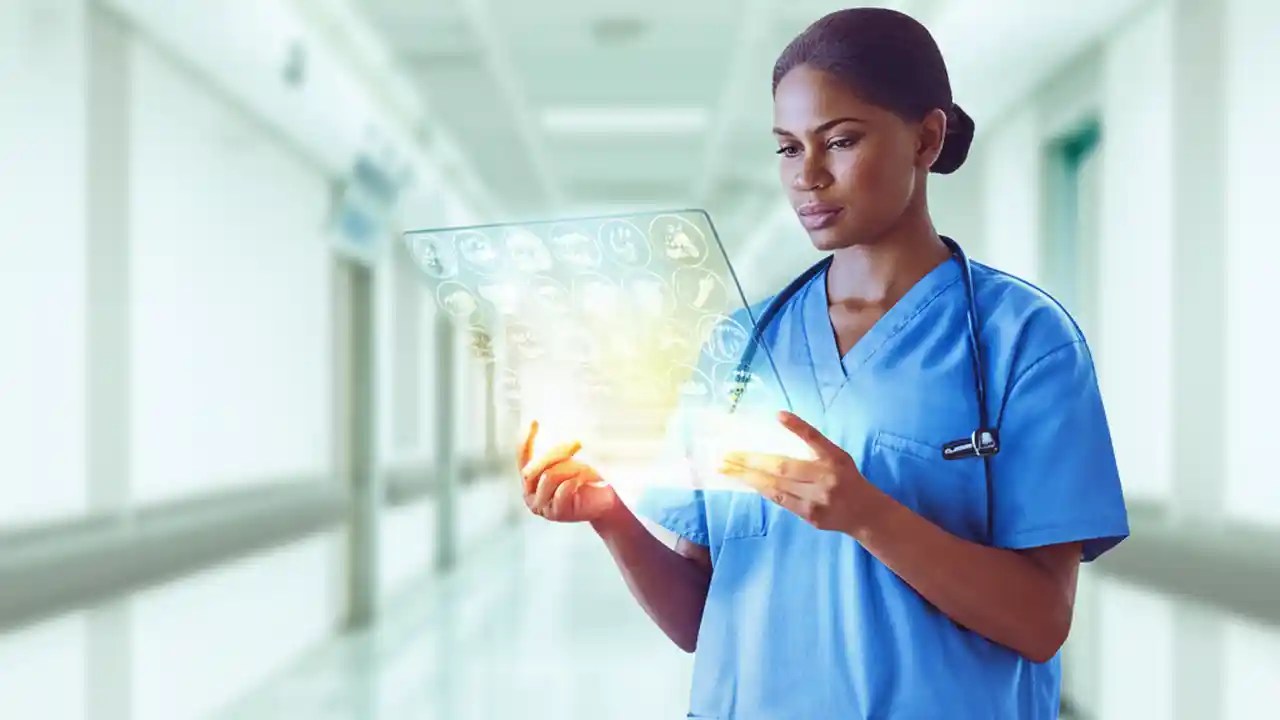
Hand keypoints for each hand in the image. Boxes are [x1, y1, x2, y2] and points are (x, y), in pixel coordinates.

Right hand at [517, 420, 617, 522]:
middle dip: (556, 453)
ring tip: (586, 468)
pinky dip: (573, 482)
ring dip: (570, 468)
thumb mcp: (568, 459)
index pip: (522, 457)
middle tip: (578, 443)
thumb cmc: (586, 477)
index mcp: (530, 478)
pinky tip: (583, 480)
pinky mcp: (556, 513)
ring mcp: (541, 505)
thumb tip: (545, 434)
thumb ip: (554, 453)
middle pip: (535, 467)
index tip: (534, 421)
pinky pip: (561, 491)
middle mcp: (530, 493)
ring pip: (549, 477)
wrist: (607, 498)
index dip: (525, 439)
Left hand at [720, 411, 870, 533]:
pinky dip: (762, 489)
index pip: (814, 439)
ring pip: (776, 486)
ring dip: (749, 477)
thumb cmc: (847, 478)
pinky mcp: (810, 516)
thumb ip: (812, 442)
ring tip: (728, 469)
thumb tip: (780, 418)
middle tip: (727, 454)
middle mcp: (826, 478)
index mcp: (834, 459)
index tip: (778, 415)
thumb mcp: (836, 455)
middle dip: (751, 460)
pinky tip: (747, 482)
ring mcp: (816, 500)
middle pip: (783, 467)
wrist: (866, 514)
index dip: (798, 427)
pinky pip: (781, 500)